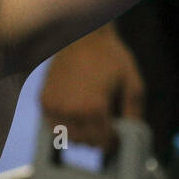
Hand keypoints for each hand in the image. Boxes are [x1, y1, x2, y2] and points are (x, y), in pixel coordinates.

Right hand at [40, 25, 145, 154]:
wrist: (82, 35)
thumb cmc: (110, 56)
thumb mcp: (133, 83)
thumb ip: (134, 113)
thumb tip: (132, 136)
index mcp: (94, 108)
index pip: (103, 143)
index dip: (113, 142)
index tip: (116, 135)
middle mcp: (71, 110)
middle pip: (85, 143)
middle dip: (98, 138)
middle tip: (106, 126)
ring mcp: (54, 106)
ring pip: (67, 138)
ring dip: (80, 133)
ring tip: (90, 117)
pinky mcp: (44, 100)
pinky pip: (53, 126)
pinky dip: (64, 124)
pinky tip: (75, 111)